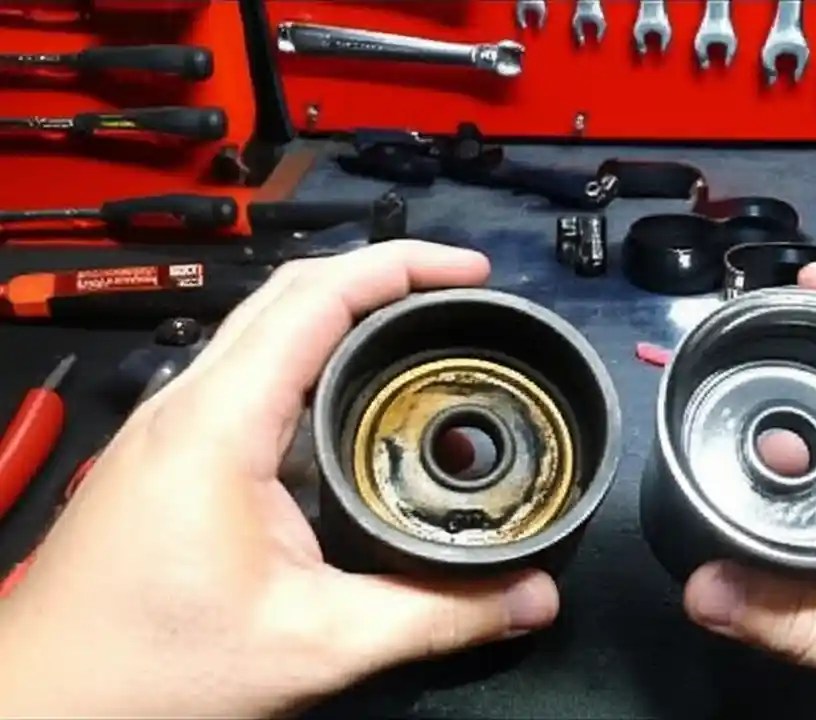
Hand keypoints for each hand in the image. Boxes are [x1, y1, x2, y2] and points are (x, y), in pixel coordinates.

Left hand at [0, 242, 558, 717]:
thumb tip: (533, 597)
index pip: (318, 297)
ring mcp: (169, 425)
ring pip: (264, 328)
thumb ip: (437, 616)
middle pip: (291, 292)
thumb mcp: (316, 644)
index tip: (472, 272)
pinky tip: (355, 403)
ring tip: (421, 331)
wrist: (41, 705)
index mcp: (219, 423)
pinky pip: (248, 373)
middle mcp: (187, 404)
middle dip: (383, 273)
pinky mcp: (167, 454)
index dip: (403, 266)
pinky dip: (312, 358)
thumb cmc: (152, 672)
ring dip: (344, 311)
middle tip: (461, 293)